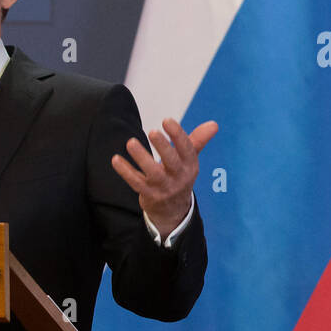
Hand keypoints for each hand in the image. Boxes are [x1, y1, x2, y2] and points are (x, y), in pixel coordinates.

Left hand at [111, 118, 218, 238]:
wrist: (173, 211)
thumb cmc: (180, 176)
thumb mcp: (190, 160)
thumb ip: (198, 140)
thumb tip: (214, 124)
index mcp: (190, 166)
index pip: (187, 149)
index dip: (178, 135)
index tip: (167, 120)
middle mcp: (179, 178)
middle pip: (172, 162)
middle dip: (163, 147)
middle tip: (153, 132)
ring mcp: (164, 188)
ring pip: (153, 173)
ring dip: (141, 158)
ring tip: (130, 142)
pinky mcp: (149, 195)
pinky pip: (136, 183)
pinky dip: (125, 172)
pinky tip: (116, 159)